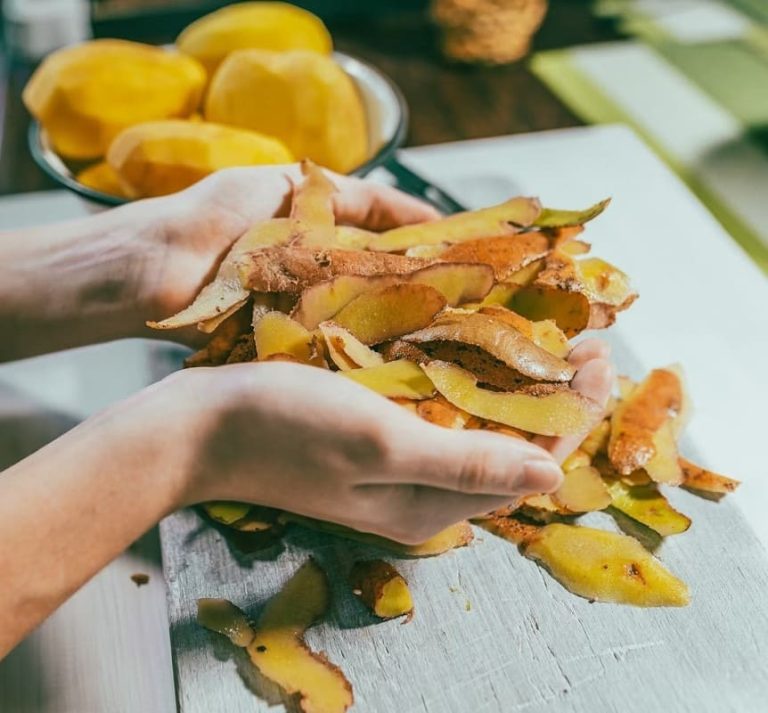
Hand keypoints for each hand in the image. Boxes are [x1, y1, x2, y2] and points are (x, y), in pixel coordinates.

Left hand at [138, 164, 439, 334]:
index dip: (420, 236)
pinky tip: (389, 355)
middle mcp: (314, 266)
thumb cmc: (214, 215)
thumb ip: (345, 194)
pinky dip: (354, 345)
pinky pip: (329, 340)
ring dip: (391, 319)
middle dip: (415, 284)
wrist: (155, 268)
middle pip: (376, 275)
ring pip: (358, 311)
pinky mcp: (287, 337)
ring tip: (438, 329)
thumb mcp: (284, 183)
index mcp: (316, 225)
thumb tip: (411, 209)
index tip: (463, 247)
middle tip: (462, 297)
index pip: (382, 228)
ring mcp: (302, 303)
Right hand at [140, 351, 610, 544]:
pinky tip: (479, 353)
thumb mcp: (380, 441)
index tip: (600, 357)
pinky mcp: (378, 444)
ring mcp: (399, 470)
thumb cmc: (285, 427)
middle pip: (513, 447)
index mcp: (434, 504)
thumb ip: (465, 463)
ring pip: (482, 431)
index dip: (574, 412)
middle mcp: (424, 495)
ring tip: (547, 342)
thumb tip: (552, 475)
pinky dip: (474, 386)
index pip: (531, 463)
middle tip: (585, 342)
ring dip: (518, 387)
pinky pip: (446, 418)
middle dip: (555, 397)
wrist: (202, 427)